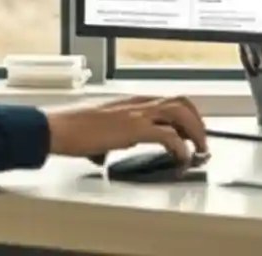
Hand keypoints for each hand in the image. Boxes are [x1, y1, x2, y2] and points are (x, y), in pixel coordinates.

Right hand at [44, 95, 208, 164]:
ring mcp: (137, 114)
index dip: (186, 116)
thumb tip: (101, 153)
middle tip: (201, 143)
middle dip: (197, 122)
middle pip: (181, 102)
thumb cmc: (73, 130)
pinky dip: (181, 148)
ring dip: (195, 131)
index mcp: (131, 103)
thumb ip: (106, 139)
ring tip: (198, 151)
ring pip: (180, 112)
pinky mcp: (134, 129)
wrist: (60, 129)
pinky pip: (169, 135)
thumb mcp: (98, 131)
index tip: (192, 133)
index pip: (169, 101)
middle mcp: (138, 104)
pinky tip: (180, 160)